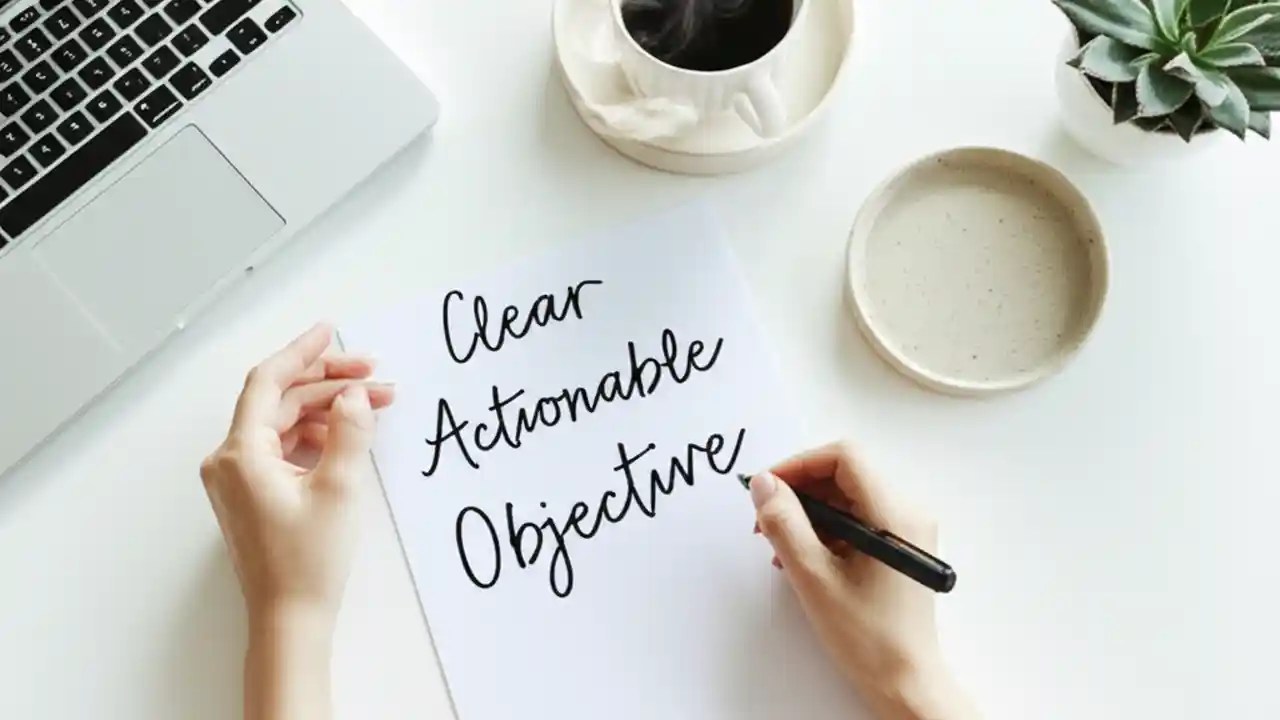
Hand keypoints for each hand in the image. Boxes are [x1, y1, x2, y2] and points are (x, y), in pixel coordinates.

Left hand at [200, 323, 394, 627]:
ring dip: (327, 409)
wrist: (290, 618)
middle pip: (279, 400)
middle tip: (374, 374)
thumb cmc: (308, 562)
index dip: (302, 351)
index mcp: (240, 453)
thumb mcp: (339, 489)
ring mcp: (239, 479)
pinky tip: (348, 433)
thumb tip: (354, 395)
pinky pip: (283, 447)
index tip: (331, 330)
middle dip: (328, 383)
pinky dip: (315, 434)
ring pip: (284, 423)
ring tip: (374, 404)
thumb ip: (349, 432)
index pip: (268, 382)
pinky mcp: (253, 494)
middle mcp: (230, 460)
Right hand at [749, 443, 978, 719]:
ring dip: (809, 514)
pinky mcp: (900, 546)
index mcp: (894, 514)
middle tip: (765, 522)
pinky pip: (857, 519)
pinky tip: (803, 558)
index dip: (799, 465)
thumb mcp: (814, 577)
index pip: (844, 457)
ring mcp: (907, 530)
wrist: (904, 680)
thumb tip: (763, 484)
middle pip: (844, 475)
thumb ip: (785, 523)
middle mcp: (908, 513)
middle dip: (799, 492)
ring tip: (781, 548)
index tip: (767, 488)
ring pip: (847, 497)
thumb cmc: (867, 636)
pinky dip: (826, 531)